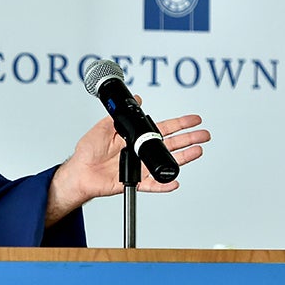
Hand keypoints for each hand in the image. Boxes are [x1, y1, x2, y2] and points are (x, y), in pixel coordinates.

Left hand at [46, 105, 209, 223]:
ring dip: (183, 158)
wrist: (79, 171)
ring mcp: (140, 167)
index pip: (162, 128)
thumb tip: (136, 99)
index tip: (194, 119)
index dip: (179, 124)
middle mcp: (141, 152)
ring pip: (166, 162)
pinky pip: (152, 184)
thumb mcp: (103, 127)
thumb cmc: (88, 151)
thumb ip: (120, 115)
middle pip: (171, 144)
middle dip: (189, 139)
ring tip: (198, 152)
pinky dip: (164, 185)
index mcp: (136, 138)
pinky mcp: (134, 181)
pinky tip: (174, 181)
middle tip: (205, 135)